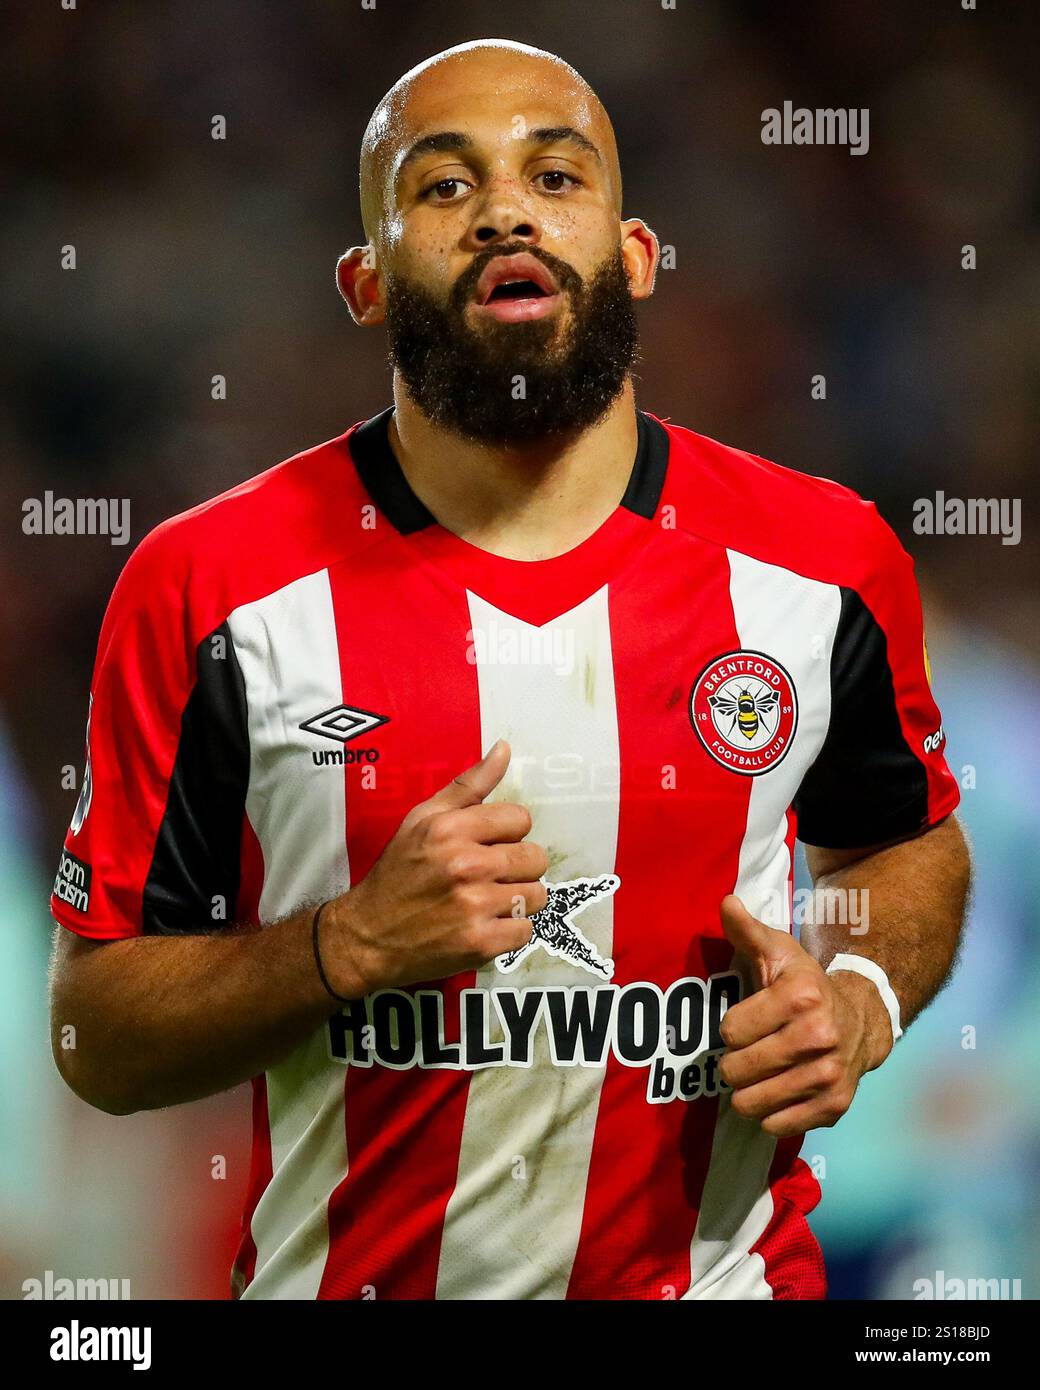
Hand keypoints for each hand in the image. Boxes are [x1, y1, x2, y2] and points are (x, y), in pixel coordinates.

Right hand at [323, 739, 547, 996]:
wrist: (366, 937)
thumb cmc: (397, 874)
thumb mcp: (422, 819)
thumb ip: (468, 785)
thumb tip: (505, 749)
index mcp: (450, 828)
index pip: (521, 819)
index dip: (508, 833)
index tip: (490, 845)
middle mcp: (465, 864)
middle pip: (535, 857)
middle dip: (518, 867)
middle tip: (491, 876)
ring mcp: (474, 906)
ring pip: (536, 895)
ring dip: (517, 900)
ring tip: (488, 901)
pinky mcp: (480, 943)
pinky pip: (525, 930)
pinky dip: (509, 931)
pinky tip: (484, 925)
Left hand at [717, 895, 893, 1136]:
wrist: (863, 1019)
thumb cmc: (806, 985)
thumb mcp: (778, 952)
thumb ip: (747, 929)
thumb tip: (726, 902)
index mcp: (800, 996)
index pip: (730, 1030)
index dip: (733, 1027)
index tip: (749, 1022)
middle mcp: (818, 1037)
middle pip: (736, 1070)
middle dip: (734, 1063)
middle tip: (749, 1053)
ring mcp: (828, 1075)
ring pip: (751, 1103)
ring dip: (747, 1092)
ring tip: (759, 1075)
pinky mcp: (834, 1107)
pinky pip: (776, 1126)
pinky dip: (770, 1114)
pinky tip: (778, 1093)